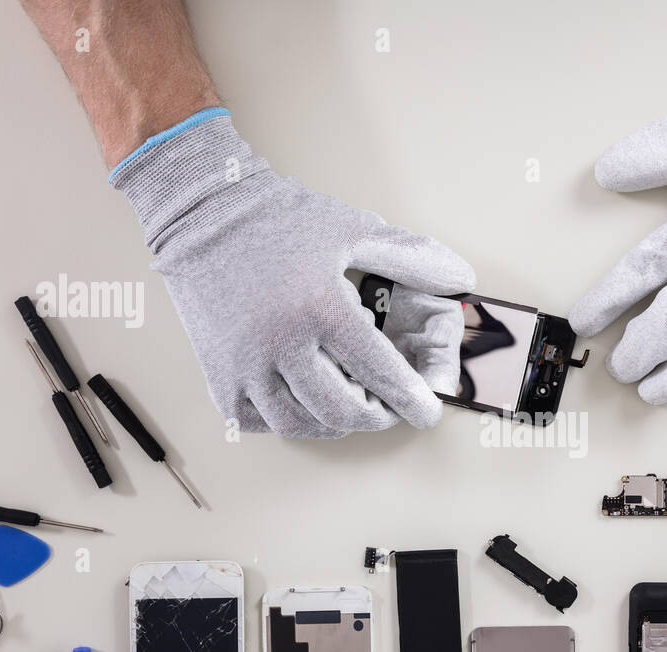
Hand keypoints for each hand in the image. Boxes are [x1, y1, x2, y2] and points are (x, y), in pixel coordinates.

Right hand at [113, 113, 473, 437]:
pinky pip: (260, 422)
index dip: (411, 399)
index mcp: (320, 308)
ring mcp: (246, 365)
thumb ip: (412, 257)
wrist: (204, 212)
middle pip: (343, 410)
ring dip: (335, 423)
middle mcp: (281, 343)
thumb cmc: (281, 219)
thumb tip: (461, 278)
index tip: (427, 412)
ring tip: (351, 406)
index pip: (380, 373)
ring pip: (302, 423)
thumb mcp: (354, 229)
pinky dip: (290, 421)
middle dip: (376, 416)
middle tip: (389, 408)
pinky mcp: (220, 375)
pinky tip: (306, 403)